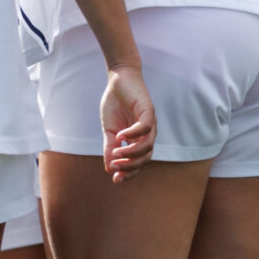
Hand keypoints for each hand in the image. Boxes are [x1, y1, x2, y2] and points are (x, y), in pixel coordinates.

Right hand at [97, 65, 156, 181]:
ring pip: (147, 145)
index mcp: (139, 139)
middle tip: (115, 167)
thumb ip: (110, 148)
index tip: (115, 180)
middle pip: (146, 157)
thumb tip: (109, 169)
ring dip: (131, 152)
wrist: (118, 78)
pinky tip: (120, 136)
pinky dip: (132, 134)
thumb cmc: (115, 103)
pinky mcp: (148, 109)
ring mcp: (150, 122)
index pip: (139, 162)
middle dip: (131, 166)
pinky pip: (144, 127)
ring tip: (115, 153)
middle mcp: (148, 133)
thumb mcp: (109, 129)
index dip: (129, 173)